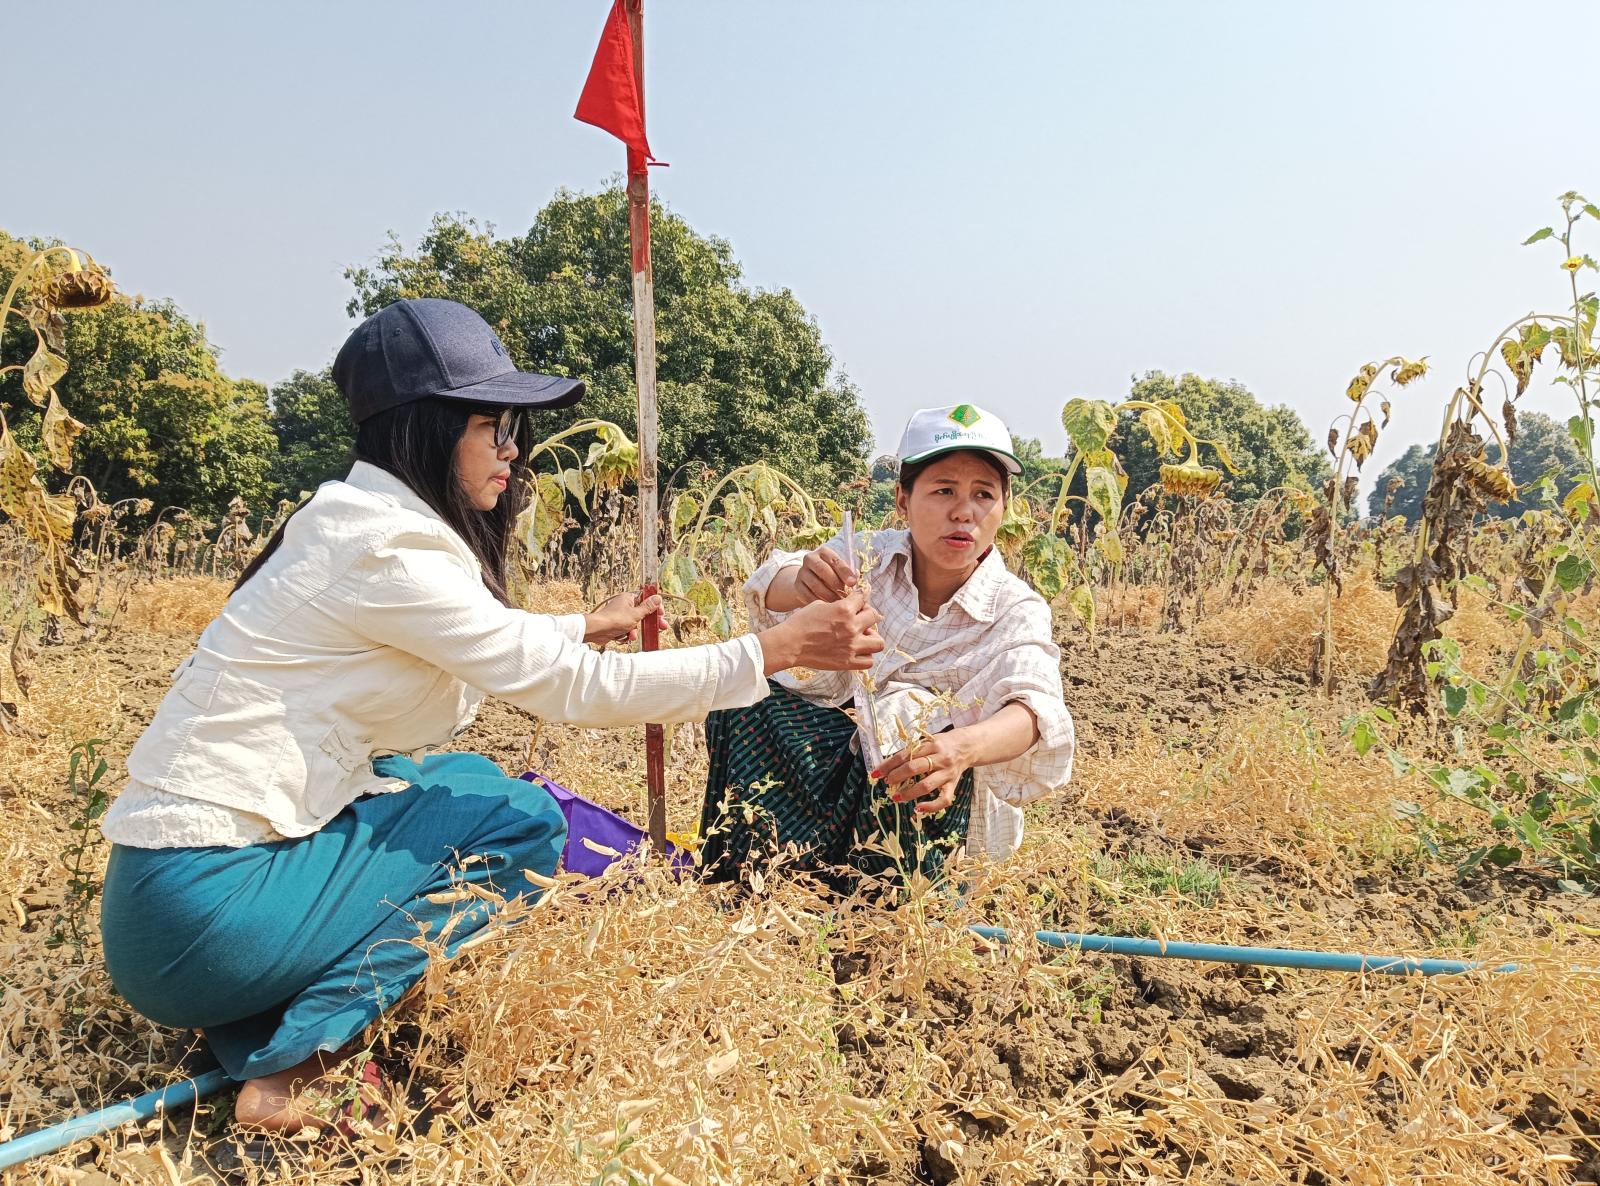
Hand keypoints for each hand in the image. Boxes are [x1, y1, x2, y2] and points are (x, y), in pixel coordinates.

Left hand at [583, 589, 664, 646]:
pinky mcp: (616, 625)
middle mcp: (625, 605)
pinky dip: (627, 634)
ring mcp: (620, 615)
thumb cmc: (615, 619)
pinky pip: (627, 629)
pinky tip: (625, 637)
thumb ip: (648, 607)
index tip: (662, 614)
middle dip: (649, 622)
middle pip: (643, 613)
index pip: (647, 600)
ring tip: (632, 635)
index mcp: (629, 598)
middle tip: (661, 628)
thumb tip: (657, 597)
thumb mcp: (636, 614)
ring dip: (635, 631)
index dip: (655, 607)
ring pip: (635, 623)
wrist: (598, 630)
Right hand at [759, 588, 883, 673]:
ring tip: (862, 638)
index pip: (863, 598)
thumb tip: (851, 607)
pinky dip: (865, 656)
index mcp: (844, 610)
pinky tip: (856, 651)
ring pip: (878, 642)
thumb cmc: (801, 623)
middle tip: (859, 619)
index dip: (861, 598)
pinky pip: (868, 661)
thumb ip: (839, 605)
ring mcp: (851, 646)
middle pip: (875, 617)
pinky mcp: (847, 662)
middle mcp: (851, 627)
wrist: (790, 644)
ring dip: (872, 638)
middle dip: (867, 616)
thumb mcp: (819, 604)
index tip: (858, 601)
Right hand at [792, 546, 857, 605]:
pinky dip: (819, 602)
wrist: (810, 580)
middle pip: (823, 570)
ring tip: (839, 603)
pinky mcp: (797, 586)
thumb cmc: (832, 574)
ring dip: (829, 596)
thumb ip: (848, 574)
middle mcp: (810, 559)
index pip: (835, 560)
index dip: (845, 572)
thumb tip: (856, 583)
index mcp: (824, 552)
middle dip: (836, 584)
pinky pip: (808, 595)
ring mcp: (801, 572)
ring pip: (816, 585)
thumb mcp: (839, 570)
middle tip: (845, 596)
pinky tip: (827, 607)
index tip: (853, 583)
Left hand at [871, 729, 973, 814]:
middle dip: (897, 776)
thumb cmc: (943, 744)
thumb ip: (912, 751)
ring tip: (896, 797)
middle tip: (886, 782)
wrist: (967, 746)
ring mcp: (947, 773)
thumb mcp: (928, 741)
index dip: (889, 764)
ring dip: (909, 792)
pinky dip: (931, 806)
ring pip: (927, 785)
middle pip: (914, 768)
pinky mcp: (953, 784)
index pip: (905, 755)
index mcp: (931, 744)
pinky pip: (944, 799)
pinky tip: (918, 808)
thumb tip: (889, 766)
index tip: (876, 772)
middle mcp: (940, 758)